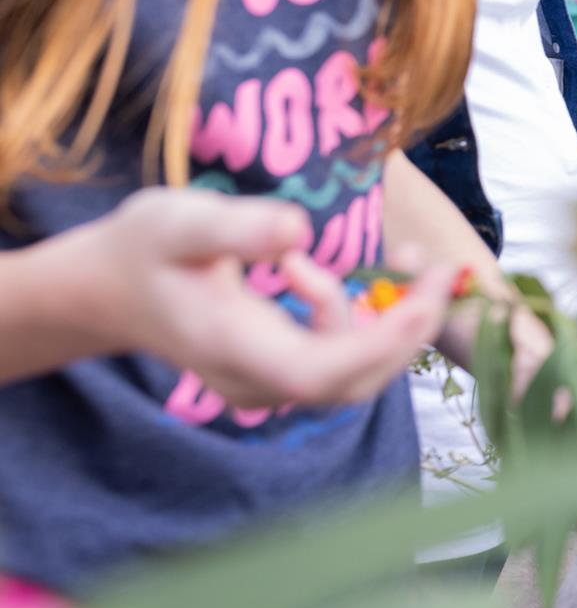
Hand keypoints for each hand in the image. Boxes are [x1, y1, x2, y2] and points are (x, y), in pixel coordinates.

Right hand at [95, 188, 453, 408]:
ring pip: (352, 373)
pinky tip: (323, 270)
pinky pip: (337, 359)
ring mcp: (265, 385)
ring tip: (388, 255)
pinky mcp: (277, 374)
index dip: (382, 343)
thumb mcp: (179, 222)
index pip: (320, 371)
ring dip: (386, 320)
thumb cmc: (144, 249)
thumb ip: (237, 229)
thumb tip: (298, 229)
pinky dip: (354, 318)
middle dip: (408, 329)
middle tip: (438, 269)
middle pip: (352, 381)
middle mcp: (253, 380)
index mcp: (231, 348)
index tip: (428, 295)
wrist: (107, 289)